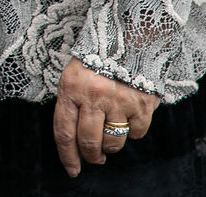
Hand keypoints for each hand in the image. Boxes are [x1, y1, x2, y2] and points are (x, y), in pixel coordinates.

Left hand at [53, 58, 157, 175]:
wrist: (129, 36)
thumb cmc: (97, 58)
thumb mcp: (74, 74)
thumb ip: (72, 102)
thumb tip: (72, 136)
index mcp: (71, 89)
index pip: (64, 131)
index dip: (67, 155)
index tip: (72, 169)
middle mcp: (93, 97)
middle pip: (89, 141)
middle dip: (91, 156)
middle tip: (95, 159)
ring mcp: (118, 102)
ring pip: (113, 141)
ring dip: (110, 147)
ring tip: (110, 140)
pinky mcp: (141, 105)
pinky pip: (136, 133)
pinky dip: (133, 132)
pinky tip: (130, 120)